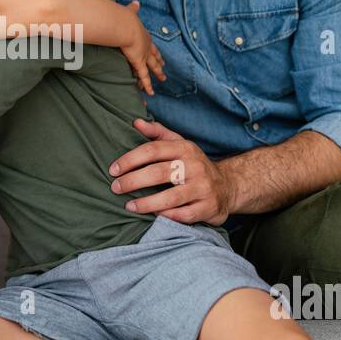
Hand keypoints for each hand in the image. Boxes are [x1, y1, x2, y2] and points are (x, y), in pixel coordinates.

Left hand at [108, 118, 234, 225]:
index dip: (130, 159)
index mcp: (185, 148)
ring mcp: (203, 188)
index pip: (153, 150)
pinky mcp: (208, 207)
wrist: (228, 186)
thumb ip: (158, 133)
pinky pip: (184, 215)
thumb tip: (136, 122)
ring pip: (171, 197)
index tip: (113, 169)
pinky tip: (152, 216)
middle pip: (159, 173)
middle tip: (115, 188)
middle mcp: (195, 166)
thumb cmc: (193, 165)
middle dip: (133, 181)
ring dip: (146, 203)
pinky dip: (166, 216)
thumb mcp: (180, 145)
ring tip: (129, 206)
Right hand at [118, 1, 164, 95]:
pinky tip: (151, 92)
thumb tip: (136, 2)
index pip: (151, 44)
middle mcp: (146, 46)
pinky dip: (147, 85)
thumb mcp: (130, 11)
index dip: (155, 50)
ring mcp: (144, 55)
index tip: (159, 54)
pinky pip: (144, 77)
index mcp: (144, 35)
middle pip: (155, 56)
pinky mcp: (139, 62)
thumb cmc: (124, 18)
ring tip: (163, 79)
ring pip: (153, 67)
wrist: (124, 25)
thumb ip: (133, 8)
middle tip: (163, 66)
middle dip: (159, 62)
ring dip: (158, 73)